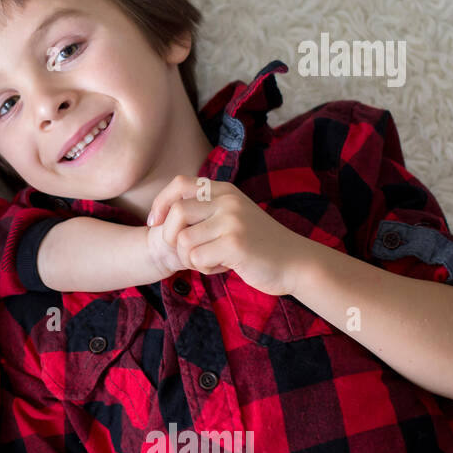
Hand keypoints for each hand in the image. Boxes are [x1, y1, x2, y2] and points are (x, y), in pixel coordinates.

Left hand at [147, 175, 313, 296]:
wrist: (296, 263)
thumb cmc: (259, 245)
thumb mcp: (234, 216)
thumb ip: (207, 211)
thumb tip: (164, 214)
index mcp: (225, 191)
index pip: (179, 183)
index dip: (161, 203)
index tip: (156, 224)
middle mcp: (228, 200)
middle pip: (176, 212)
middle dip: (170, 237)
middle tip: (186, 253)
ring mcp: (232, 221)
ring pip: (183, 240)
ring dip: (190, 258)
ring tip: (211, 260)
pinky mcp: (234, 244)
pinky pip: (196, 258)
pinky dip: (204, 268)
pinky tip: (223, 267)